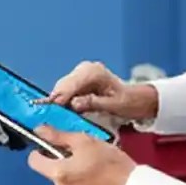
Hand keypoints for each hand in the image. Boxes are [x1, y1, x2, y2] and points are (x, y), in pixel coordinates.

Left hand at [26, 126, 137, 184]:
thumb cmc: (109, 162)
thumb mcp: (84, 141)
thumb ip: (58, 136)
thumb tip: (39, 130)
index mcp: (58, 173)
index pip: (33, 161)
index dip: (41, 151)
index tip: (54, 146)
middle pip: (51, 171)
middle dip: (61, 162)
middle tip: (81, 154)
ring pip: (64, 182)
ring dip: (72, 174)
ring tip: (91, 166)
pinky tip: (96, 179)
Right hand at [35, 61, 157, 122]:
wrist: (136, 99)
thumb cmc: (128, 101)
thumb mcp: (114, 104)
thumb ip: (93, 103)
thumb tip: (74, 103)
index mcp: (94, 72)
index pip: (72, 83)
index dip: (61, 95)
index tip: (54, 106)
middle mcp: (85, 70)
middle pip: (64, 84)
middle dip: (57, 99)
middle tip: (49, 113)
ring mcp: (81, 75)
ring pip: (63, 88)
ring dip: (58, 101)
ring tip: (54, 114)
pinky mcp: (79, 83)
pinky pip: (66, 92)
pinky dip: (63, 101)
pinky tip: (60, 110)